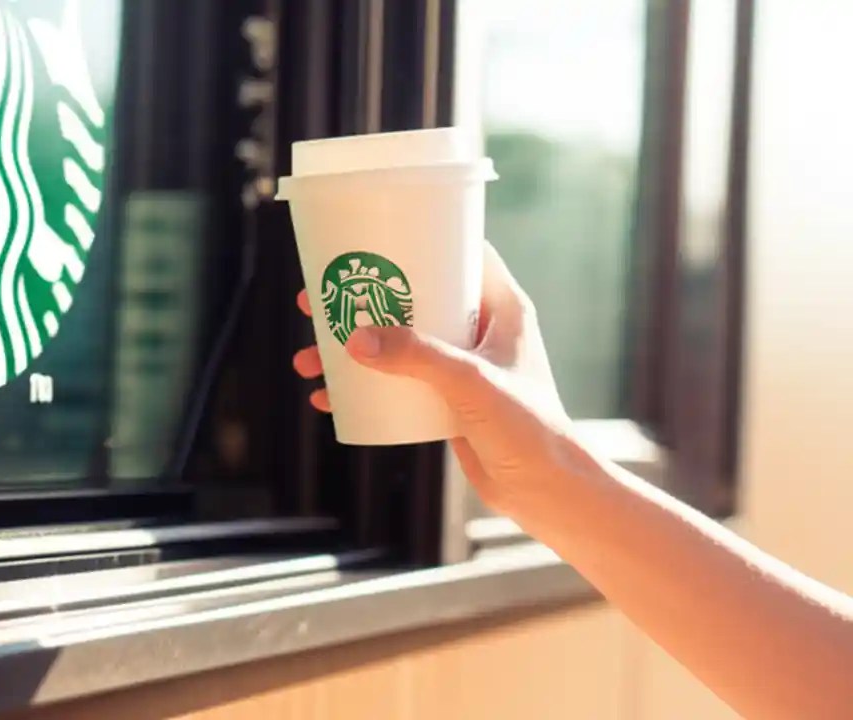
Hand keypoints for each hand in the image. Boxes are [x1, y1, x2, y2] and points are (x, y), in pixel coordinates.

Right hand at [293, 243, 579, 515]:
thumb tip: (355, 341)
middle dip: (360, 300)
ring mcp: (461, 366)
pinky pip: (396, 382)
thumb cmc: (529, 428)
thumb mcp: (471, 383)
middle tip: (313, 301)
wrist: (547, 492)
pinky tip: (329, 397)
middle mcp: (480, 330)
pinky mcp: (446, 400)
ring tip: (308, 359)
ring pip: (396, 343)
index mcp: (502, 308)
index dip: (418, 240)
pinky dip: (363, 387)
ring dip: (351, 349)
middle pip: (411, 298)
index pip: (462, 253)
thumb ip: (417, 357)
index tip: (371, 240)